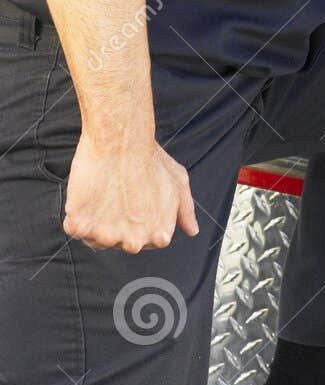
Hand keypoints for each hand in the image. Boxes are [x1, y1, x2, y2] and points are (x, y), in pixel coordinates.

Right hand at [62, 130, 198, 251]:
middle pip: (116, 241)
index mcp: (159, 236)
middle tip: (117, 194)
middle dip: (114, 222)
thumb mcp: (178, 183)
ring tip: (104, 192)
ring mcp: (107, 237)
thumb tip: (191, 230)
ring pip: (94, 237)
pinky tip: (89, 193)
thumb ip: (185, 210)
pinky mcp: (82, 227)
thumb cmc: (150, 160)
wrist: (121, 141)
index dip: (134, 219)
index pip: (141, 240)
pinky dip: (76, 213)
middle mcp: (134, 243)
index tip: (132, 200)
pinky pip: (73, 227)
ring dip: (94, 219)